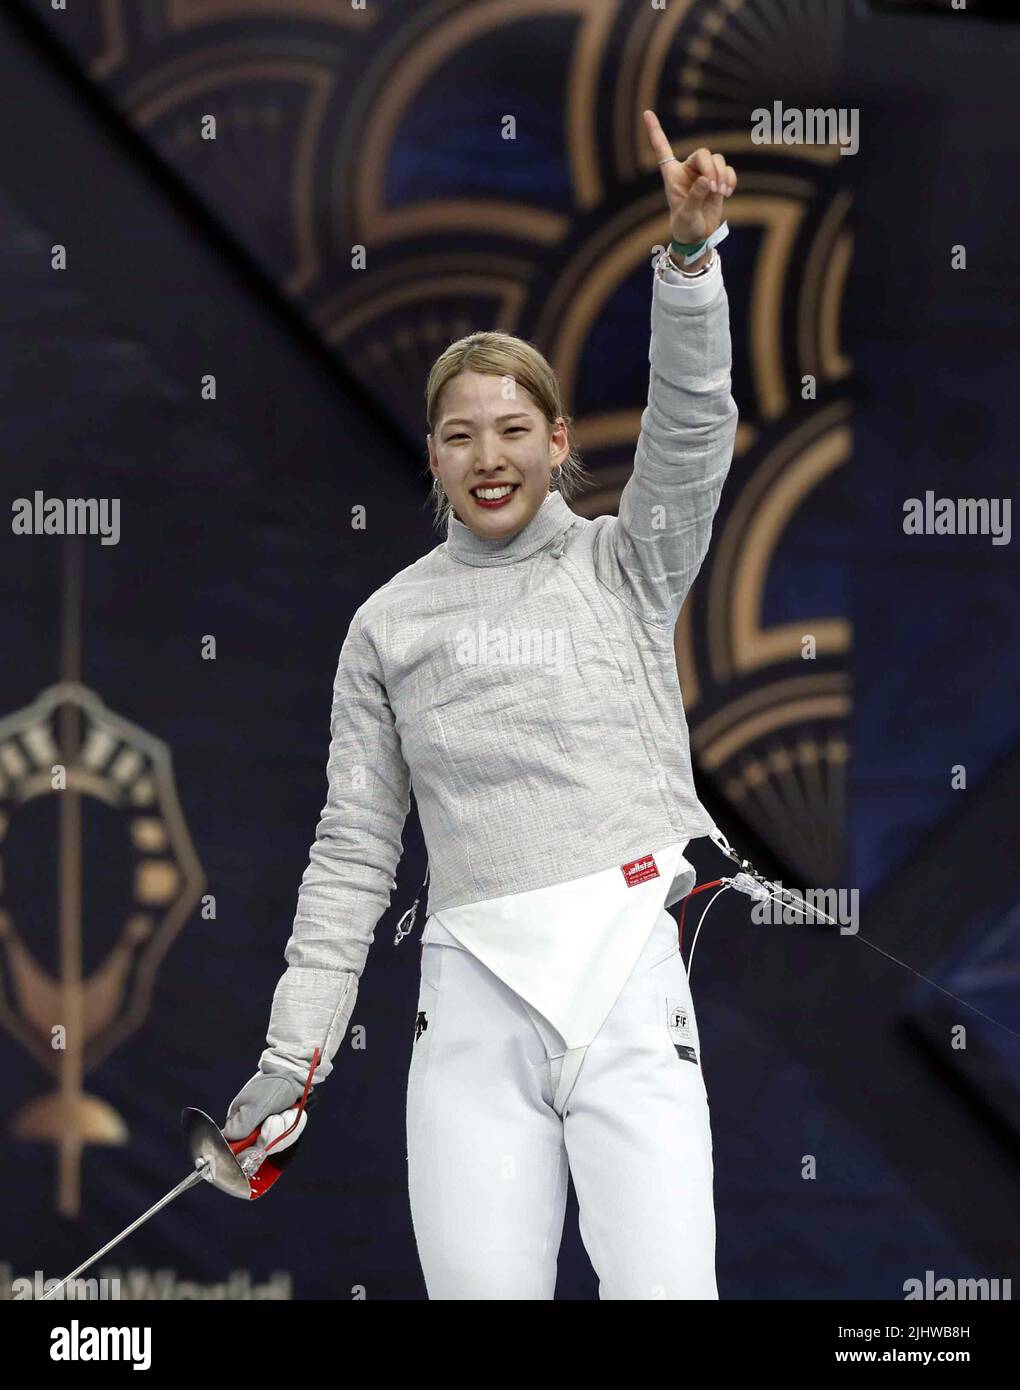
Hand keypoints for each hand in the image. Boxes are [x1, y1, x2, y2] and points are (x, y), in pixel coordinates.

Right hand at [224, 1071, 309, 1154]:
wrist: (292, 1073)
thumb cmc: (270, 1084)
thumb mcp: (254, 1103)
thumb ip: (241, 1124)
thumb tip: (230, 1140)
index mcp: (238, 1125)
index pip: (239, 1150)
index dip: (247, 1153)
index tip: (258, 1146)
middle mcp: (252, 1131)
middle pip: (261, 1149)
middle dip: (272, 1134)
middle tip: (275, 1117)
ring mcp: (268, 1131)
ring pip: (277, 1144)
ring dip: (284, 1127)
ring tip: (285, 1111)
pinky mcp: (283, 1130)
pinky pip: (289, 1137)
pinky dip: (293, 1125)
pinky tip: (292, 1112)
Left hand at [642, 109, 735, 247]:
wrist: (697, 236)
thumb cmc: (685, 226)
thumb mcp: (686, 215)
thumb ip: (694, 197)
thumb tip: (706, 181)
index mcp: (672, 175)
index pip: (662, 149)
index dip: (655, 131)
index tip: (646, 113)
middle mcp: (687, 170)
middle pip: (703, 153)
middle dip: (711, 168)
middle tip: (713, 188)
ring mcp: (703, 174)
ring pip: (717, 159)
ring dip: (721, 175)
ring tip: (720, 193)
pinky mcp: (717, 180)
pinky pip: (727, 169)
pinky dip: (730, 178)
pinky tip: (727, 192)